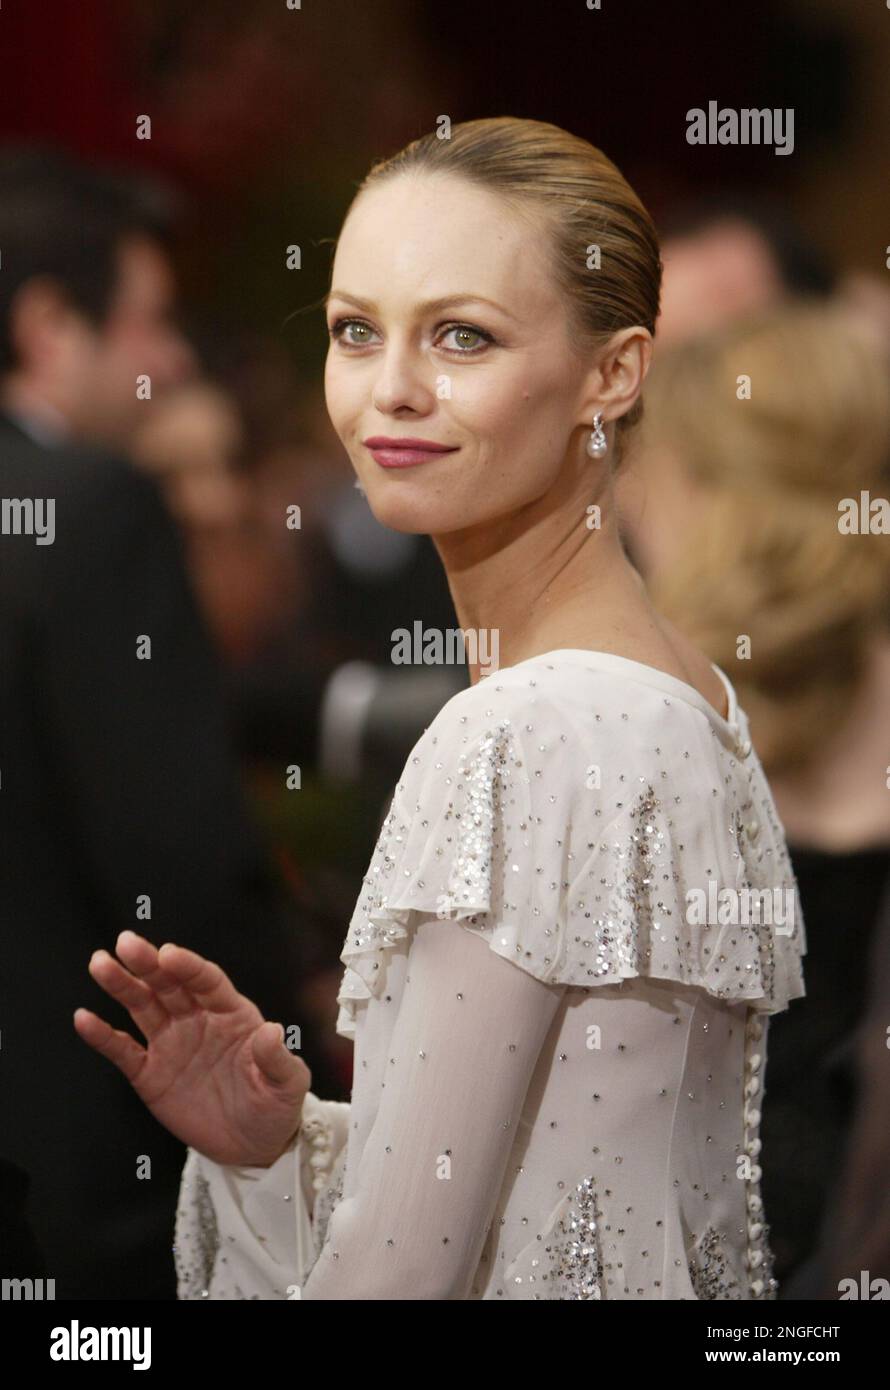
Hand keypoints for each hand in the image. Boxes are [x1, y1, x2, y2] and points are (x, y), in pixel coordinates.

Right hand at [74, 930, 310, 1167]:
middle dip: (148, 963)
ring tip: (100, 964)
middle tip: (125, 943)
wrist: (254, 1145)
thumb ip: (277, 1059)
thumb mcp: (287, 1084)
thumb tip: (273, 1032)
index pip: (207, 981)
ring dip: (122, 985)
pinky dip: (103, 1035)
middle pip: (169, 984)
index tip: (168, 953)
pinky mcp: (150, 1074)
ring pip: (142, 1007)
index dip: (188, 966)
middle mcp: (197, 1020)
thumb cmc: (276, 1105)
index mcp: (231, 1014)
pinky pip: (123, 1050)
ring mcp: (172, 1044)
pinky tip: (84, 1018)